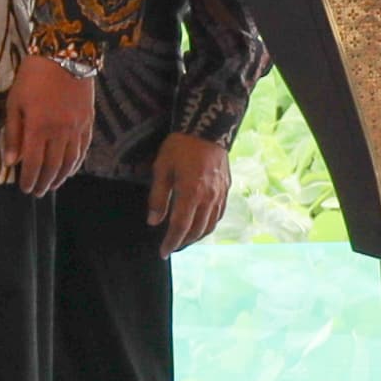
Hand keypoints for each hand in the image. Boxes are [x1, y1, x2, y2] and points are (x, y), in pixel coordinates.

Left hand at [4, 55, 97, 196]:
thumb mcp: (15, 102)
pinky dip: (75, 164)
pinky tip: (69, 170)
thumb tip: (11, 161)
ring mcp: (76, 129)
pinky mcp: (88, 123)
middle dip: (43, 182)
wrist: (65, 55)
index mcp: (38, 127)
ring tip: (51, 186)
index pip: (33, 163)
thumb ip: (13, 133)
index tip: (24, 188)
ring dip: (59, 178)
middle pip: (52, 166)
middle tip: (36, 192)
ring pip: (69, 162)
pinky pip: (82, 150)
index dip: (28, 178)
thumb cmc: (33, 77)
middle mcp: (59, 132)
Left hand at [149, 135, 229, 251]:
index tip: (163, 253)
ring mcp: (220, 195)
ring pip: (210, 225)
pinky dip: (209, 225)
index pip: (180, 227)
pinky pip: (219, 215)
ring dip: (197, 236)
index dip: (171, 242)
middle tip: (172, 247)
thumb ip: (158, 197)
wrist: (206, 128)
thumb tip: (153, 221)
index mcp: (190, 194)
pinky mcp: (226, 190)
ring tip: (184, 240)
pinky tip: (201, 225)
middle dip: (183, 242)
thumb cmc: (180, 146)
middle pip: (197, 230)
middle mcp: (208, 198)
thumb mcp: (161, 169)